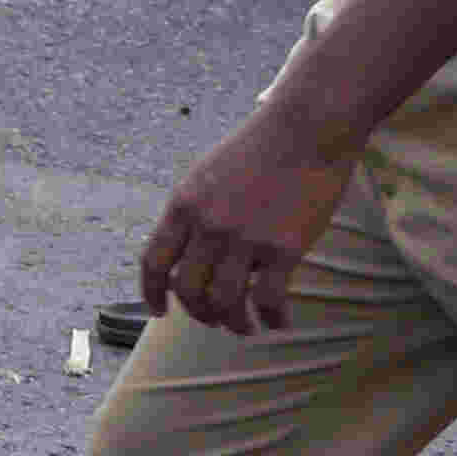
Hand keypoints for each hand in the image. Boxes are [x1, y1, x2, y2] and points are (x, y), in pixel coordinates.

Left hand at [137, 95, 365, 335]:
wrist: (305, 129)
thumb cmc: (260, 150)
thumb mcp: (208, 175)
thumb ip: (195, 211)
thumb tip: (190, 250)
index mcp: (183, 205)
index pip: (153, 261)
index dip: (151, 293)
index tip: (159, 312)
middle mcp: (206, 224)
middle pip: (188, 291)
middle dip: (200, 314)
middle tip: (217, 319)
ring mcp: (244, 238)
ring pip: (225, 303)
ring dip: (235, 323)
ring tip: (248, 326)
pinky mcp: (283, 248)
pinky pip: (268, 300)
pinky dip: (273, 319)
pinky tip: (280, 321)